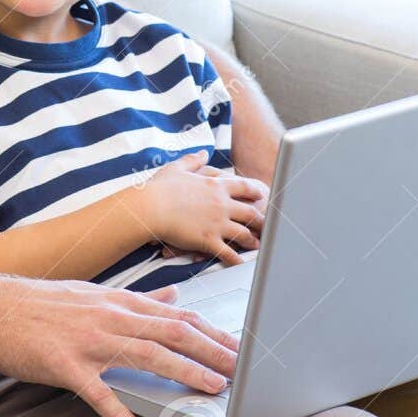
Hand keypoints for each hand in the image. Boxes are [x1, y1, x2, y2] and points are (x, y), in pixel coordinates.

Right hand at [0, 276, 239, 416]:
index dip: (211, 333)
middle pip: (172, 332)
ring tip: (211, 389)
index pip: (176, 315)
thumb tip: (172, 295)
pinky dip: (119, 413)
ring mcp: (89, 340)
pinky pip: (97, 392)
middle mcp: (110, 317)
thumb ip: (136, 299)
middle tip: (240, 368)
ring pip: (146, 354)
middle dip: (211, 350)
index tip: (238, 347)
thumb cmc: (41, 305)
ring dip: (183, 372)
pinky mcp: (65, 365)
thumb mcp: (95, 294)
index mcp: (119, 302)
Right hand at [129, 152, 266, 265]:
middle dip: (261, 220)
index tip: (263, 195)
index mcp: (216, 185)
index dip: (256, 192)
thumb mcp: (177, 168)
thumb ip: (193, 160)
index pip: (245, 187)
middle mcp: (221, 204)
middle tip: (267, 225)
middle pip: (251, 212)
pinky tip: (241, 263)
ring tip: (257, 245)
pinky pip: (227, 252)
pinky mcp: (208, 240)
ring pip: (243, 233)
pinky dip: (236, 259)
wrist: (150, 207)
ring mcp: (217, 223)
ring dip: (252, 240)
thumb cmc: (160, 188)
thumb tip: (204, 152)